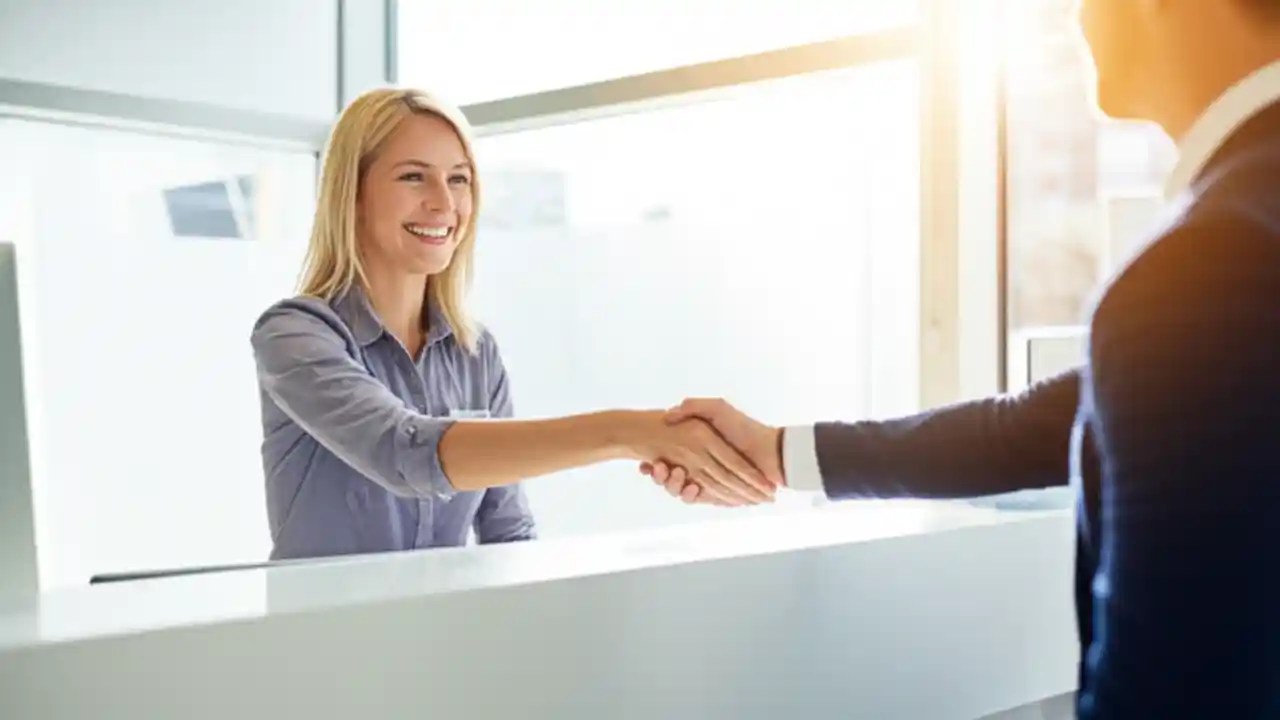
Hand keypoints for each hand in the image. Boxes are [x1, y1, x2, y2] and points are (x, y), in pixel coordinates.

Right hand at [640, 398, 782, 504]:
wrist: (770, 453)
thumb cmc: (744, 429)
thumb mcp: (717, 409)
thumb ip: (694, 407)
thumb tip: (668, 414)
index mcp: (695, 446)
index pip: (665, 456)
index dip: (652, 460)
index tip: (644, 460)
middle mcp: (697, 465)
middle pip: (667, 475)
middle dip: (658, 475)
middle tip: (657, 467)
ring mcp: (705, 482)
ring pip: (677, 489)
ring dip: (671, 484)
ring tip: (675, 474)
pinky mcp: (714, 496)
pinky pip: (695, 499)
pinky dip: (690, 495)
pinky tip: (691, 487)